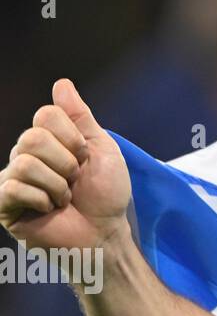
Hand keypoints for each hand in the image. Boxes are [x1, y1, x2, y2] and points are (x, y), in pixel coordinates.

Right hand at [0, 78, 132, 253]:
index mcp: (48, 140)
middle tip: (75, 179)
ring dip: (57, 184)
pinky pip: (12, 187)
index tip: (85, 156)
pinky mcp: (4, 206)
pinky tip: (49, 209)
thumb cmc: (106, 193)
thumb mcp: (100, 148)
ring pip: (23, 162)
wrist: (105, 232)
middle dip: (65, 161)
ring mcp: (12, 180)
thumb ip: (80, 117)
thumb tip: (61, 83)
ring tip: (64, 198)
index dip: (72, 136)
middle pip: (32, 137)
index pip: (45, 114)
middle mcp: (25, 156)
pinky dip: (41, 198)